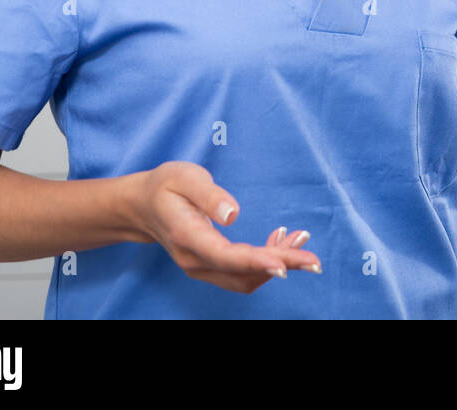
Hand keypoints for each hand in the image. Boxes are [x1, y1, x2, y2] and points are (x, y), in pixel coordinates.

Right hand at [127, 161, 320, 292]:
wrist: (142, 206)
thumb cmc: (166, 186)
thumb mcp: (184, 177)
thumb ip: (208, 195)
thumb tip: (233, 214)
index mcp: (187, 236)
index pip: (226, 256)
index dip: (257, 262)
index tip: (286, 265)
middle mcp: (194, 260)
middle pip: (242, 273)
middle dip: (281, 266)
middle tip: (314, 259)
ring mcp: (201, 268)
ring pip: (245, 278)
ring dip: (277, 264)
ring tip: (301, 241)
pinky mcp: (210, 267)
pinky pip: (241, 273)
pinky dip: (266, 263)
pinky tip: (283, 241)